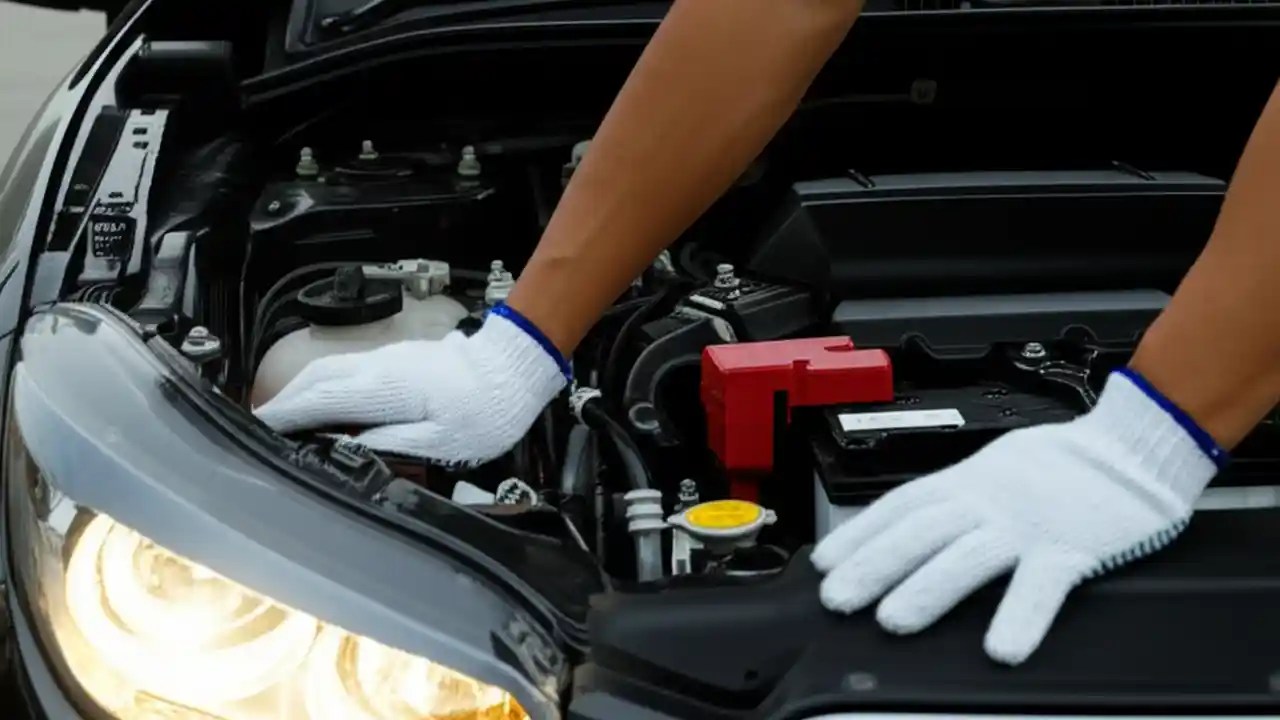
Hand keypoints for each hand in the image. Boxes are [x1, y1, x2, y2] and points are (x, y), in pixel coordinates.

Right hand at [253, 310, 567, 465]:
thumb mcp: (443, 442)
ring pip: (330, 370)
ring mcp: (388, 359)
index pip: (320, 401)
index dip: (285, 415)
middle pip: (316, 380)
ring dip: (302, 390)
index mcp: (385, 390)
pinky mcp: (399, 360)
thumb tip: (349, 448)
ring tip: (282, 416)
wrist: (514, 366)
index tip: (257, 428)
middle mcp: (379, 368)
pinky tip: (324, 402)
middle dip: (284, 401)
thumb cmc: (486, 411)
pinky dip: (324, 385)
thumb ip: (392, 445)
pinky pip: (348, 370)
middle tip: (257, 425)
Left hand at [812, 370, 1223, 664]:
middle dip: (872, 565)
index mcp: (969, 480)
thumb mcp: (997, 466)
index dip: (858, 534)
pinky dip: (1020, 615)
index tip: (824, 562)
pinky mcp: (1073, 546)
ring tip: (893, 620)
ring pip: (967, 555)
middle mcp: (988, 498)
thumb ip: (957, 495)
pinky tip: (1002, 646)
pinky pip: (1043, 585)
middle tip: (838, 597)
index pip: (900, 505)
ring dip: (927, 588)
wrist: (1136, 445)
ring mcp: (1028, 523)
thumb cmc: (1067, 462)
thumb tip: (910, 522)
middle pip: (919, 530)